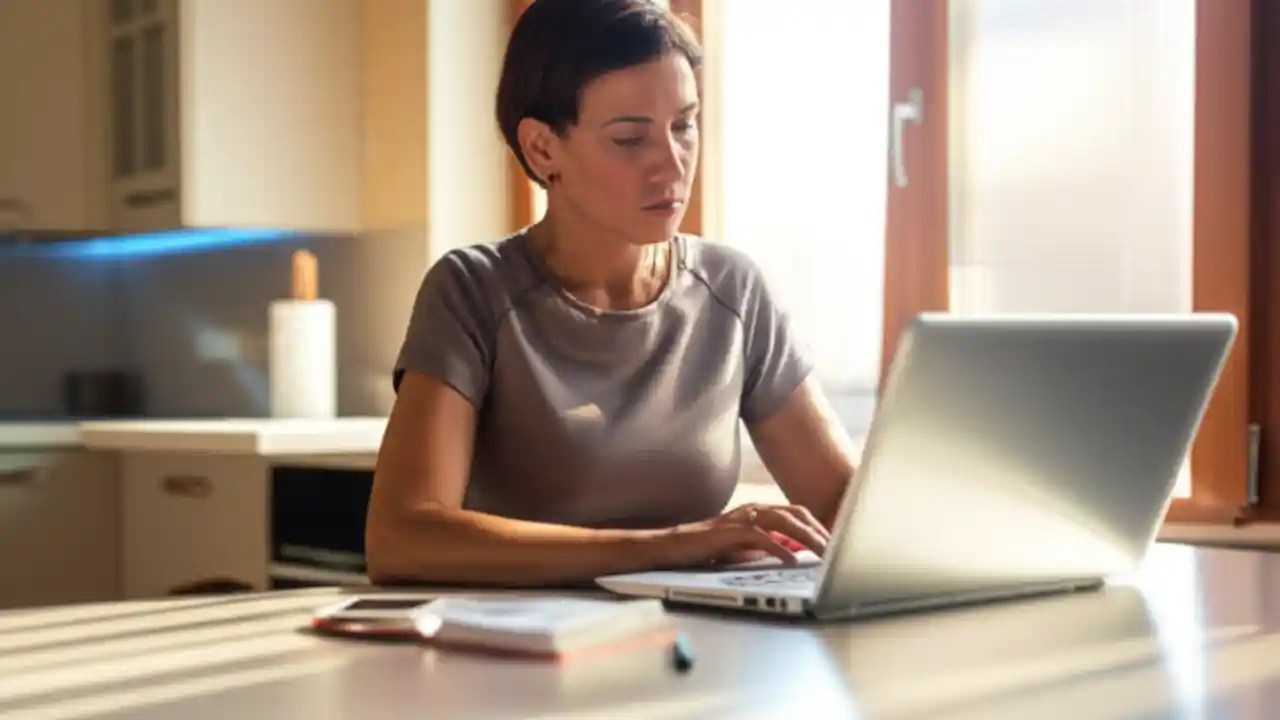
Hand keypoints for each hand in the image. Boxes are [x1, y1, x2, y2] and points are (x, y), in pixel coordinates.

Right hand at [659, 504, 830, 567]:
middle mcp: (752, 510)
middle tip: (835, 549)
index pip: (795, 513)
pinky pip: (761, 537)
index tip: (833, 542)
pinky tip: (792, 560)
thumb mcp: (743, 547)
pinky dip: (779, 548)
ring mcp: (741, 519)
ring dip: (806, 537)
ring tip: (823, 553)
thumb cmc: (707, 549)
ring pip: (783, 522)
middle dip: (818, 530)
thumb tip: (793, 553)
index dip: (816, 526)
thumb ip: (766, 547)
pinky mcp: (730, 532)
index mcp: (757, 512)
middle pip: (795, 514)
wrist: (673, 547)